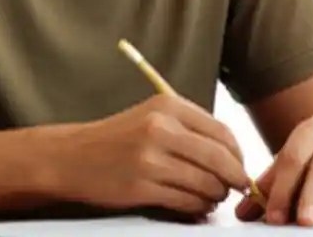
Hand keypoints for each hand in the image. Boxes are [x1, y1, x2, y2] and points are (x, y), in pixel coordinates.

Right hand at [57, 94, 250, 217]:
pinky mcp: (139, 187)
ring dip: (217, 194)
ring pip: (204, 182)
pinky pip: (184, 200)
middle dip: (235, 177)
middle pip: (218, 158)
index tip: (242, 166)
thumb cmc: (120, 138)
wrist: (70, 157)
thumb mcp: (154, 116)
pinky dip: (198, 206)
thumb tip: (233, 155)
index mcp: (169, 107)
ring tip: (217, 197)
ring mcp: (148, 159)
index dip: (239, 154)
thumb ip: (192, 129)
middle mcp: (160, 129)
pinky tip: (198, 206)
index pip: (222, 132)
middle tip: (240, 186)